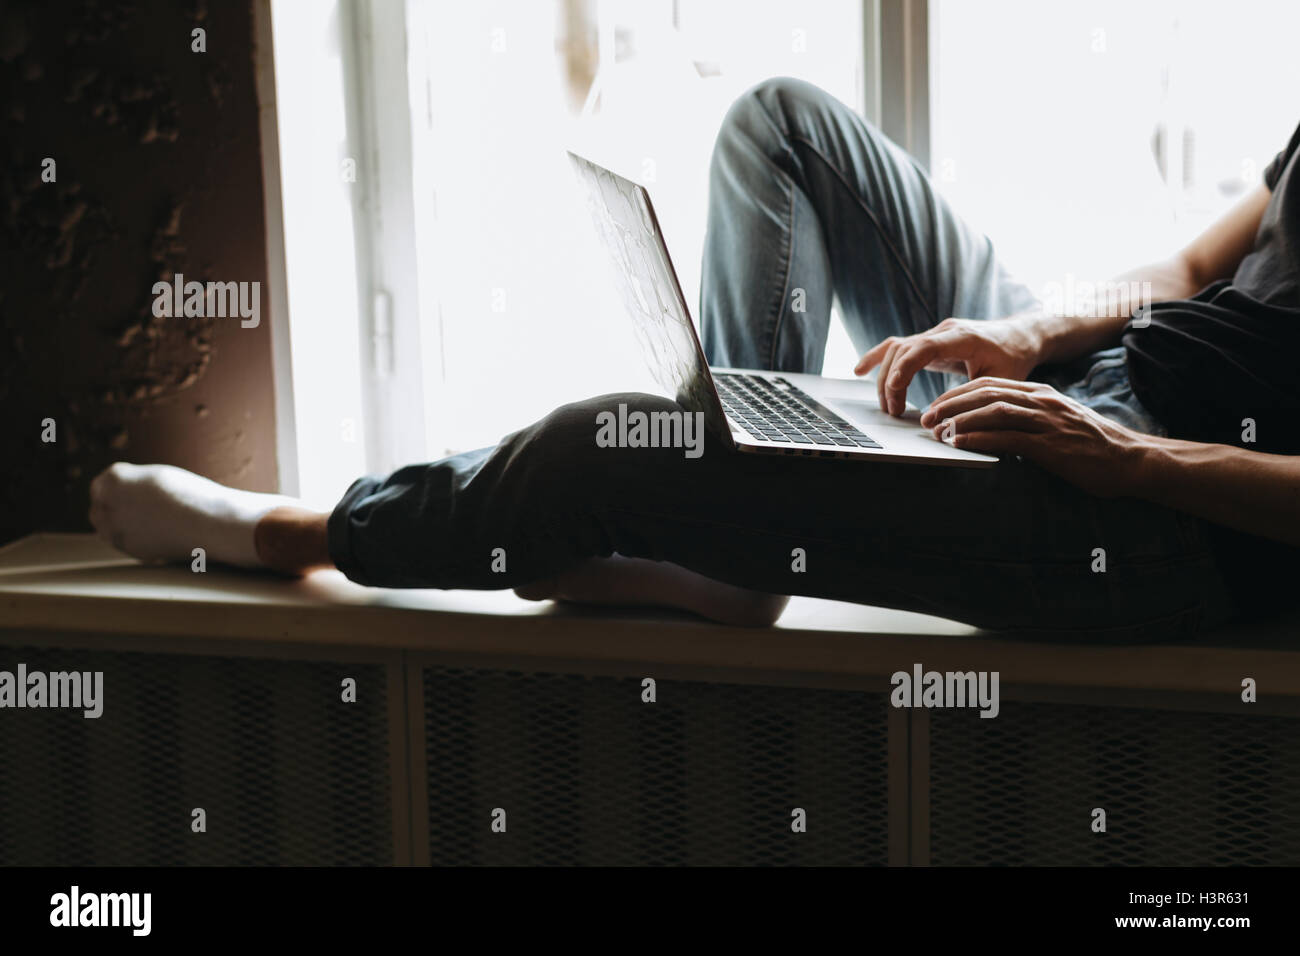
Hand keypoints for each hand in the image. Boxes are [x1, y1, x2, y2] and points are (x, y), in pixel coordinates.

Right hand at [854, 315, 1045, 416]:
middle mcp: (943, 331)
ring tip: (888, 406)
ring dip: (885, 377)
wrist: (1020, 336)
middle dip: (891, 382)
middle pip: (902, 350)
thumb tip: (943, 419)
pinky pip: (897, 347)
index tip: (894, 391)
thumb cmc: (1014, 358)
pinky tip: (859, 370)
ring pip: (896, 349)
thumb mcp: (1001, 381)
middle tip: (894, 412)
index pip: (923, 348)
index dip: (904, 368)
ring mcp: (933, 334)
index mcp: (962, 337)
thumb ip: (973, 397)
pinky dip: (878, 358)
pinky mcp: (929, 342)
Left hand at [919, 377, 1148, 497]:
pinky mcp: (1051, 445)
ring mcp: (1047, 421)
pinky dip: (981, 439)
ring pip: (994, 411)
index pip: (990, 385)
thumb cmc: (1091, 447)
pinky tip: (962, 443)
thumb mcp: (1055, 424)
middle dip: (951, 404)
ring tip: (937, 432)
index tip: (936, 405)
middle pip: (986, 393)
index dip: (958, 394)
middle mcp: (1042, 401)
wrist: (1130, 460)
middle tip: (926, 418)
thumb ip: (1027, 421)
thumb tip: (991, 430)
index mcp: (1041, 393)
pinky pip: (1009, 438)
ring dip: (960, 420)